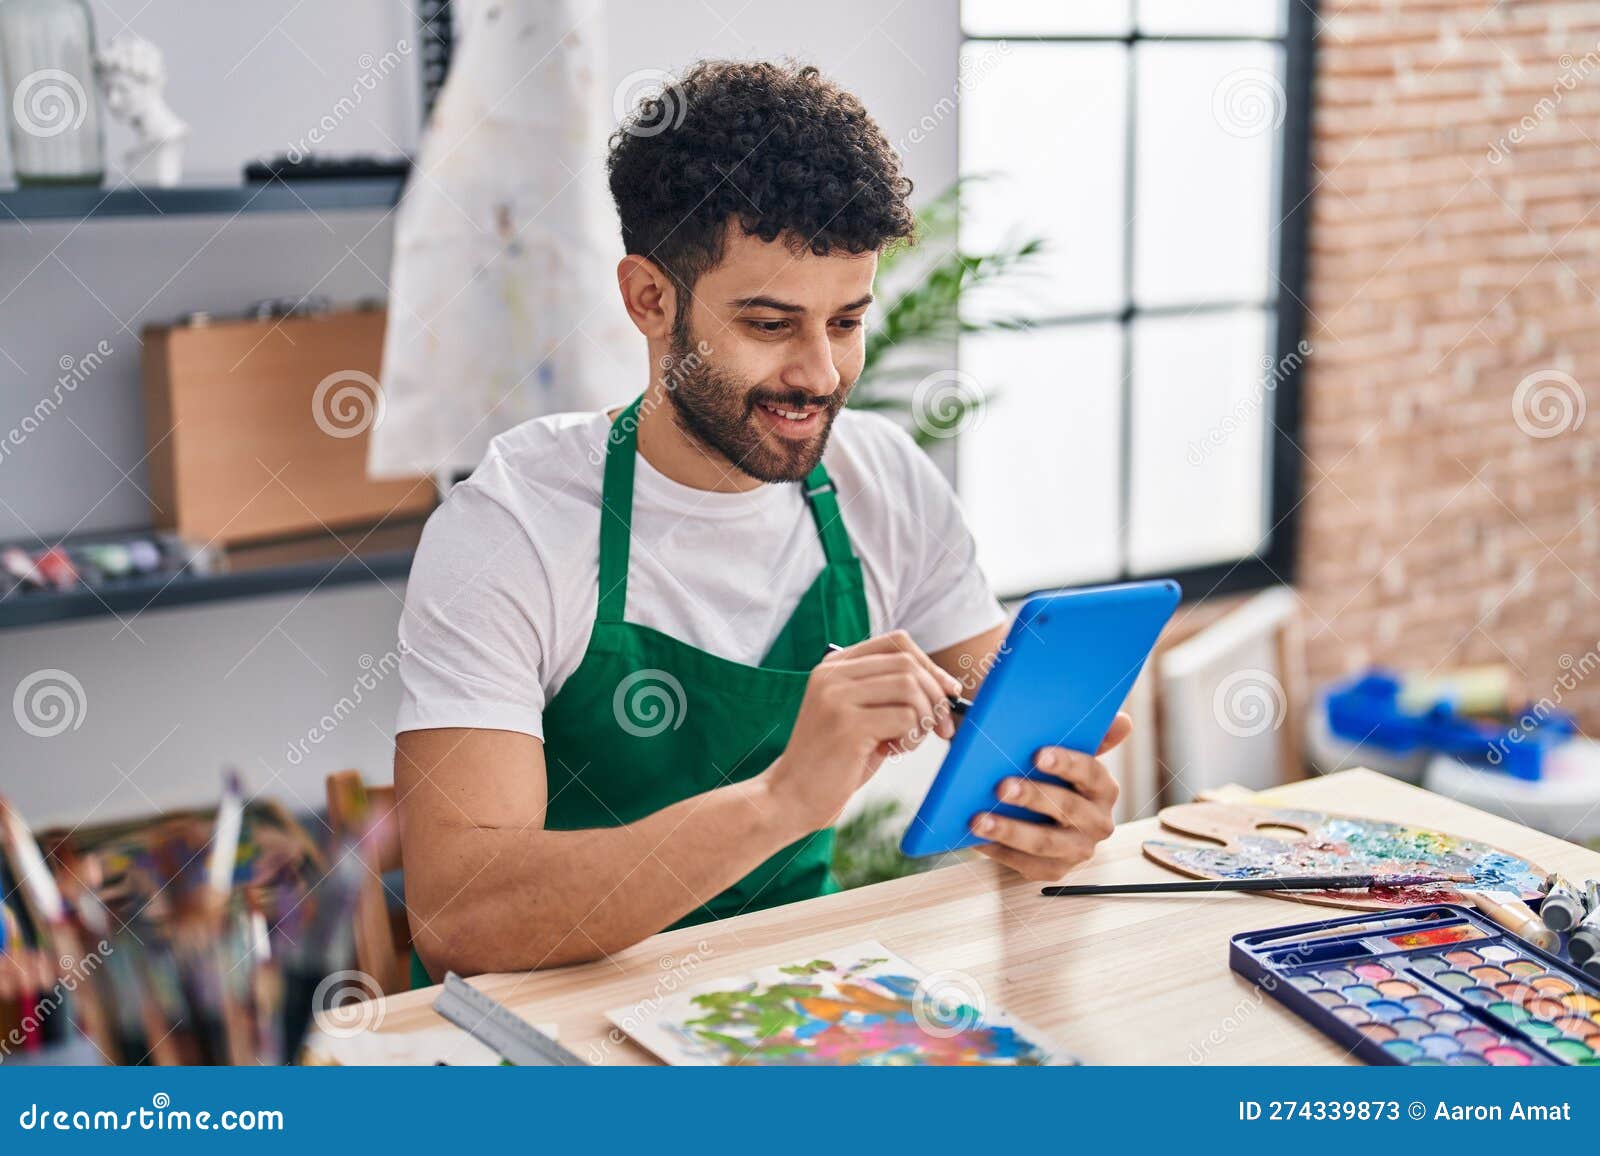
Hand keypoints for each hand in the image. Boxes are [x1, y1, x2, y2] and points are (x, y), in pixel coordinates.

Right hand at [764, 631, 963, 831]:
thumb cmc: (834, 760)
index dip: (930, 665)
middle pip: (908, 664)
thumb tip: (948, 686)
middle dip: (936, 696)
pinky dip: (912, 738)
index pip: (897, 642)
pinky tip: (892, 752)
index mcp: (834, 666)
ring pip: (911, 688)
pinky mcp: (847, 724)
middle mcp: (832, 674)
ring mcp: (837, 697)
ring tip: (906, 743)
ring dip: (923, 719)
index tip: (948, 693)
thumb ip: (890, 693)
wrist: (792, 796)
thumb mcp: (860, 716)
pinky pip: (906, 718)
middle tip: (940, 728)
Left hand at [972, 712, 1129, 881]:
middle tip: (1001, 786)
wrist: (1052, 824)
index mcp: (1104, 789)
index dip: (1066, 763)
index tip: (1037, 755)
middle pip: (1066, 808)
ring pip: (1045, 843)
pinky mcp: (1056, 871)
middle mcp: (1098, 822)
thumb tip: (1123, 721)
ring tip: (978, 819)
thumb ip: (1093, 737)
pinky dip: (1001, 852)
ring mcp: (1079, 850)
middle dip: (1032, 797)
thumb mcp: (1072, 757)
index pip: (1090, 773)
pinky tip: (978, 840)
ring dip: (1010, 831)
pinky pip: (1028, 865)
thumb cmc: (1059, 781)